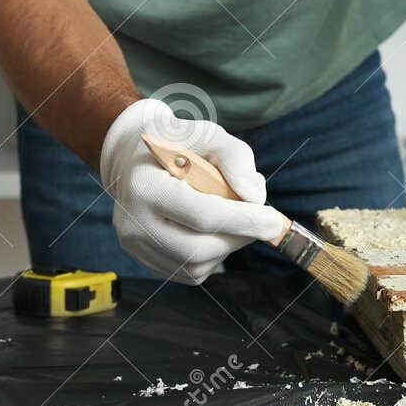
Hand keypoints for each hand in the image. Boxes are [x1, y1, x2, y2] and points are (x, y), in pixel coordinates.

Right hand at [98, 99, 283, 283]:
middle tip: (261, 221)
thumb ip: (235, 157)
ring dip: (227, 246)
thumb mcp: (208, 133)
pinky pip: (189, 272)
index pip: (202, 215)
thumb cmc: (178, 143)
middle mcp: (132, 222)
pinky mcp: (144, 259)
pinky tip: (214, 230)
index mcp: (144, 186)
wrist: (134, 156)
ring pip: (195, 265)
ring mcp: (135, 245)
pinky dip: (213, 255)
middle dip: (238, 237)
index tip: (273, 219)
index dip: (243, 220)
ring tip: (233, 218)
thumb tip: (254, 196)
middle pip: (197, 249)